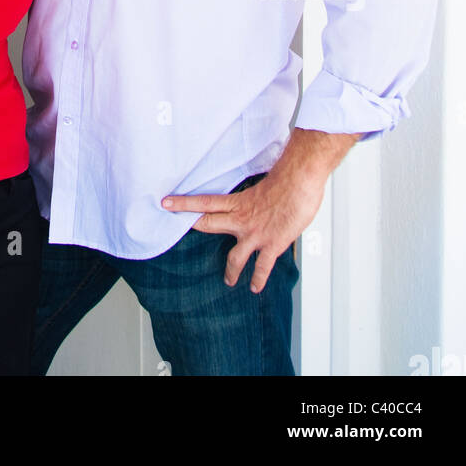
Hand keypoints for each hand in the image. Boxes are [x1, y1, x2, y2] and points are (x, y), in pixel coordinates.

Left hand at [161, 132, 356, 292]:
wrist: (299, 182)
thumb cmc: (285, 179)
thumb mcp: (262, 186)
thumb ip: (254, 198)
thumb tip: (255, 201)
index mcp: (238, 202)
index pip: (204, 202)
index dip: (184, 203)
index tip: (166, 202)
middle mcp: (241, 219)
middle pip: (208, 224)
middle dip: (192, 227)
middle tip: (172, 230)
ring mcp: (255, 234)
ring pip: (234, 257)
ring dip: (230, 271)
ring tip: (228, 280)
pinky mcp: (271, 244)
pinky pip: (261, 267)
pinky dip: (258, 278)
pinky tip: (254, 287)